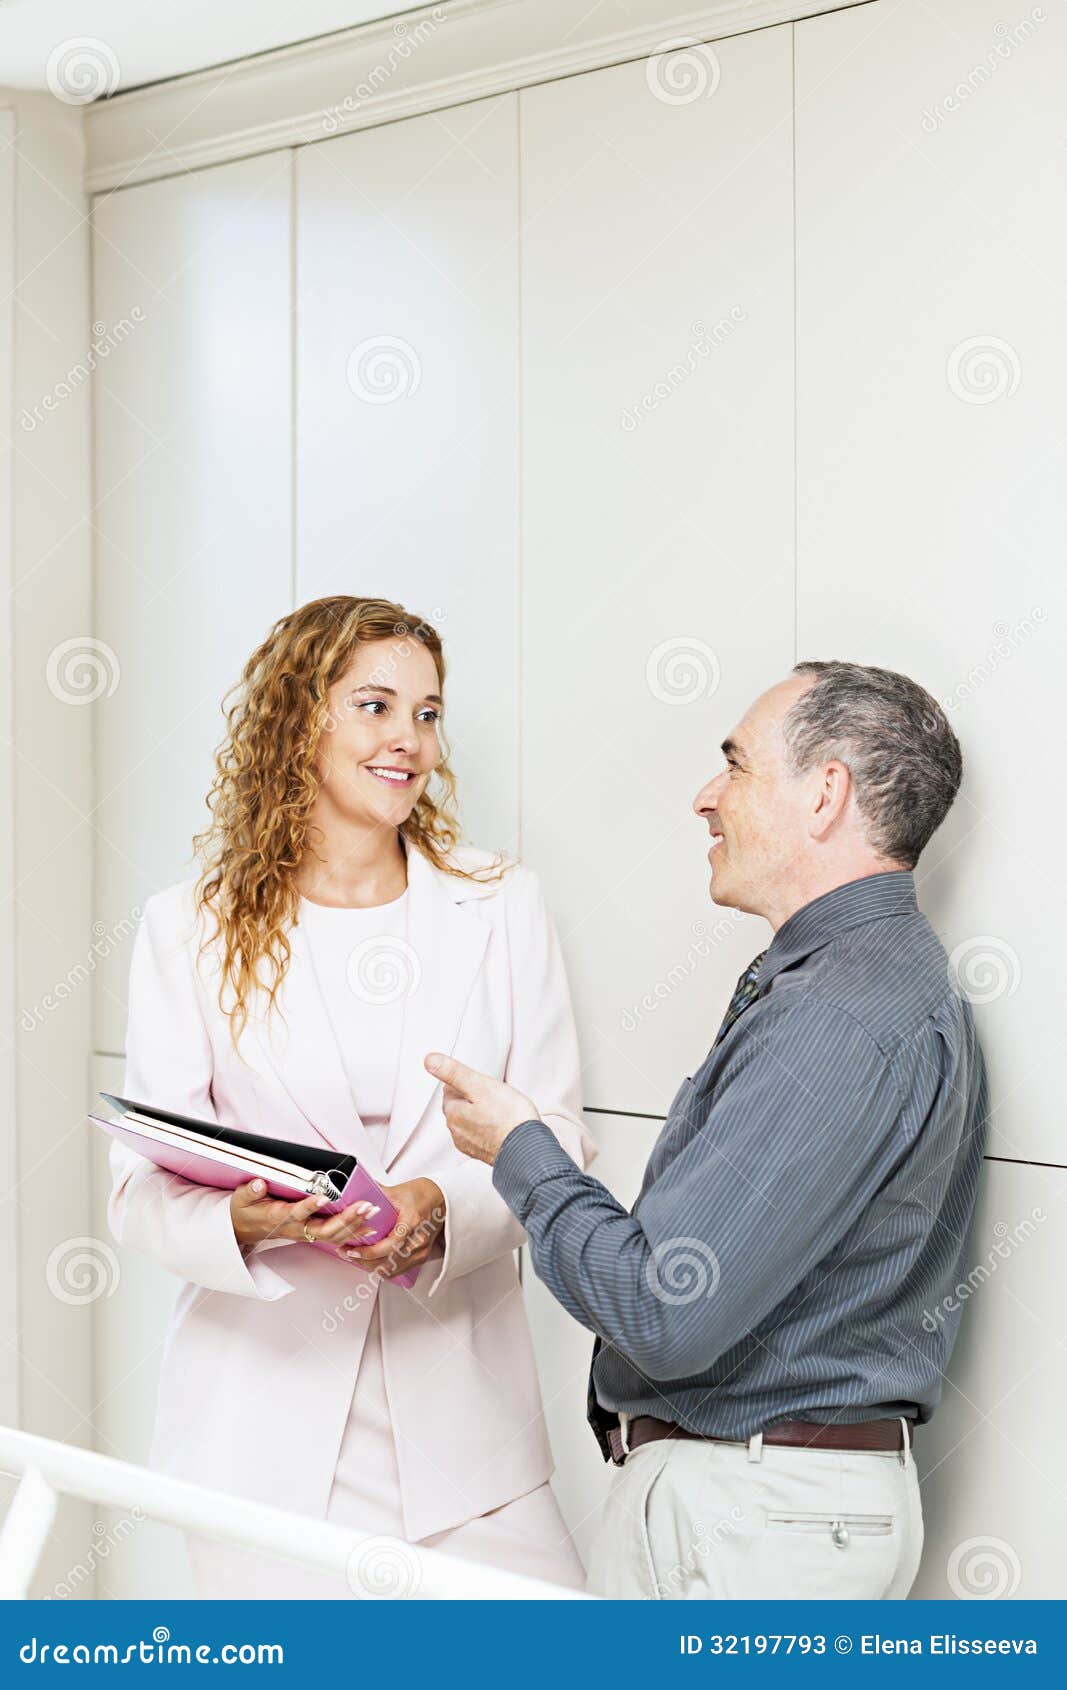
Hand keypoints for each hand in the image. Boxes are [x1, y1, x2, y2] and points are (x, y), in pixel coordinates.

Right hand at [230, 1180, 379, 1249]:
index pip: (296, 1214)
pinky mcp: (312, 1234)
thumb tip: (260, 1183)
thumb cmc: (246, 1210)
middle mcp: (295, 1229)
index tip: (323, 1198)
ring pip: (333, 1236)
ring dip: (355, 1225)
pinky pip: (335, 1238)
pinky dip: (353, 1233)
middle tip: (365, 1206)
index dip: (309, 1207)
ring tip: (373, 1211)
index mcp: (278, 1218)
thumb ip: (251, 1191)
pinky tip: (370, 1225)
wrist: (245, 1228)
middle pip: (324, 1230)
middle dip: (346, 1219)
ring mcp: (305, 1234)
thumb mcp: (241, 1199)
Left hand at [340, 1177, 445, 1279]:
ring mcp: (421, 1251)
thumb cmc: (420, 1194)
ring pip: (392, 1269)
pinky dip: (382, 1268)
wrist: (440, 1199)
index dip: (370, 1251)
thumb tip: (353, 1197)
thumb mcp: (396, 1191)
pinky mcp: (420, 1257)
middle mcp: (419, 1240)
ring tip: (355, 1258)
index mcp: (413, 1222)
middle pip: (389, 1261)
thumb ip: (374, 1196)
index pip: (391, 1244)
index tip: (353, 1250)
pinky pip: (398, 1270)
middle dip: (364, 1260)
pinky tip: (370, 1262)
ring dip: (371, 1266)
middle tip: (347, 1253)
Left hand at [423, 1052, 538, 1165]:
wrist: (528, 1150)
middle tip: (495, 1097)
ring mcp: (469, 1145)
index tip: (484, 1086)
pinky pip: (481, 1135)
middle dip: (474, 1099)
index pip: (450, 1090)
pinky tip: (503, 1126)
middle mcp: (456, 1132)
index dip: (469, 1084)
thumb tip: (430, 1060)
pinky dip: (489, 1129)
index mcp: (453, 1113)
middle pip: (460, 1106)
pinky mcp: (483, 1154)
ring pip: (470, 1121)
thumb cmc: (508, 1117)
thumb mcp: (480, 1085)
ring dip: (481, 1115)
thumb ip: (454, 1073)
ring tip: (501, 1111)